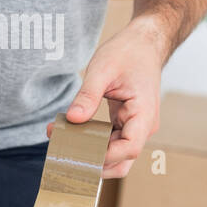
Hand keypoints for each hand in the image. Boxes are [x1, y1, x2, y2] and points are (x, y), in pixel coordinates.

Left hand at [47, 16, 167, 177]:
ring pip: (116, 155)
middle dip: (95, 163)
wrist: (143, 43)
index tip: (79, 152)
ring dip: (92, 154)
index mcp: (144, 114)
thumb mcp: (103, 69)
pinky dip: (93, 142)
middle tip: (66, 156)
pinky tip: (72, 135)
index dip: (105, 156)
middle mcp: (143, 126)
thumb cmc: (129, 52)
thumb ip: (88, 95)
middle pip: (123, 160)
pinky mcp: (126, 123)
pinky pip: (111, 141)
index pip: (129, 148)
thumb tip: (73, 119)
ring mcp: (135, 126)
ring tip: (63, 144)